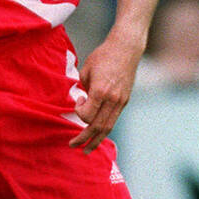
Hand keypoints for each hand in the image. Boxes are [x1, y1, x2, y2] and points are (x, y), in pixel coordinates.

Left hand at [69, 32, 142, 150]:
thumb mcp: (86, 70)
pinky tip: (98, 135)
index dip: (78, 112)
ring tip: (87, 149)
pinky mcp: (125, 101)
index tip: (78, 100)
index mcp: (101, 91)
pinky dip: (104, 130)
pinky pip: (113, 120)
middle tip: (72, 145)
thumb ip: (83, 89)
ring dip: (96, 140)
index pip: (86, 115)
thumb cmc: (103, 56)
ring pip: (108, 127)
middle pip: (97, 126)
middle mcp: (113, 99)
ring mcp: (121, 101)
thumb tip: (80, 101)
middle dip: (84, 138)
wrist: (126, 48)